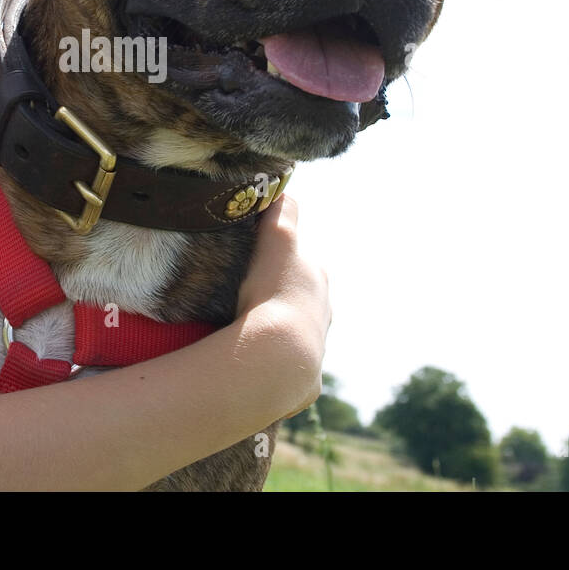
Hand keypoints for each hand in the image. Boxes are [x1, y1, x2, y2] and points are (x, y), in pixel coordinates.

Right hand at [236, 194, 330, 412]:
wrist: (276, 357)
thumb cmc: (273, 294)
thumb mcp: (278, 240)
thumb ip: (282, 212)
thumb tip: (282, 188)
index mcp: (318, 280)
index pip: (299, 263)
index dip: (277, 261)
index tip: (253, 266)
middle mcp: (324, 313)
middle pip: (301, 299)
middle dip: (278, 298)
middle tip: (244, 301)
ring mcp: (316, 348)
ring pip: (295, 333)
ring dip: (275, 331)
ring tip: (245, 334)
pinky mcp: (304, 381)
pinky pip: (284, 368)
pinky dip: (271, 363)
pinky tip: (252, 363)